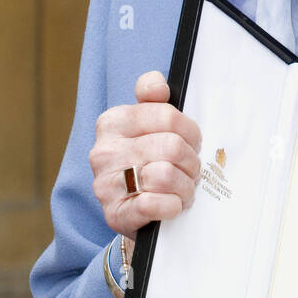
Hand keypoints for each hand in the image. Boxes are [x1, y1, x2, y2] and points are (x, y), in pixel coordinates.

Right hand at [92, 70, 201, 297]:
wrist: (136, 214)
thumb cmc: (150, 162)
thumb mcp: (151, 127)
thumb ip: (153, 100)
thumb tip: (156, 82)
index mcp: (112, 122)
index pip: (168, 115)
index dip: (191, 131)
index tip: (193, 142)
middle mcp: (104, 151)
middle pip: (172, 147)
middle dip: (192, 162)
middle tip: (192, 171)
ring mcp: (106, 185)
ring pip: (166, 175)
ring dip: (186, 187)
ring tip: (184, 190)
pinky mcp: (115, 215)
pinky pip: (152, 205)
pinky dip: (171, 206)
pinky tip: (173, 206)